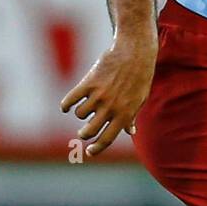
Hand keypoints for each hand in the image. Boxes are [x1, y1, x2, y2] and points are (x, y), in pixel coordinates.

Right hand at [60, 34, 156, 156]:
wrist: (134, 54)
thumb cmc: (140, 77)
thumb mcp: (140, 99)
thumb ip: (131, 117)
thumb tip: (130, 131)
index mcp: (124, 115)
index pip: (107, 138)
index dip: (97, 148)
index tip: (90, 152)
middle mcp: (110, 108)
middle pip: (89, 130)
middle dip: (84, 134)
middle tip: (83, 132)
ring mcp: (99, 95)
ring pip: (80, 114)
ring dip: (80, 114)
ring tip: (85, 107)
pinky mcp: (89, 83)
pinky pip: (70, 99)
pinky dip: (66, 105)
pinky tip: (66, 106)